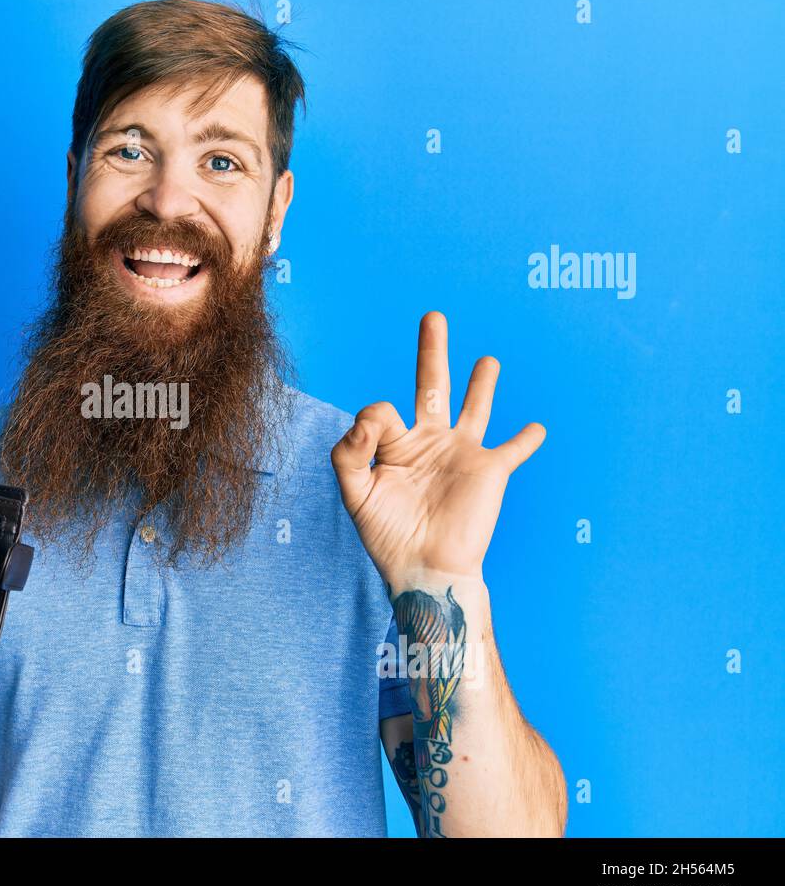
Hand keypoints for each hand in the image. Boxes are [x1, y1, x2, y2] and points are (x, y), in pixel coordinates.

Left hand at [330, 312, 544, 593]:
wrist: (424, 569)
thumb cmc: (387, 535)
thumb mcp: (355, 492)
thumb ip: (349, 452)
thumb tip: (372, 414)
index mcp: (395, 445)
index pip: (381, 411)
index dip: (374, 420)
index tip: (375, 437)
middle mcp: (429, 442)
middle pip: (431, 386)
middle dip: (432, 351)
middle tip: (433, 316)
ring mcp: (461, 454)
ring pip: (474, 408)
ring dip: (482, 384)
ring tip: (487, 360)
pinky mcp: (490, 470)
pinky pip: (513, 449)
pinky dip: (526, 439)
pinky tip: (536, 428)